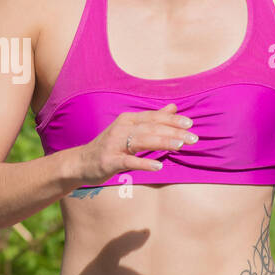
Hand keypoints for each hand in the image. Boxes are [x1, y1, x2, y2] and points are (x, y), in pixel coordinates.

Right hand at [72, 103, 196, 185]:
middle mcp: (121, 128)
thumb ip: (153, 119)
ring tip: (180, 146)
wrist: (81, 162)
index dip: (171, 120)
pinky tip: (158, 166)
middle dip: (173, 132)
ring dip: (162, 142)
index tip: (190, 124)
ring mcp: (114, 144)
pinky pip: (128, 161)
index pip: (153, 118)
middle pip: (150, 128)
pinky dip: (143, 163)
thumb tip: (173, 108)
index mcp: (128, 120)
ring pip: (141, 141)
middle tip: (193, 138)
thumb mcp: (131, 130)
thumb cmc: (110, 146)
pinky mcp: (109, 160)